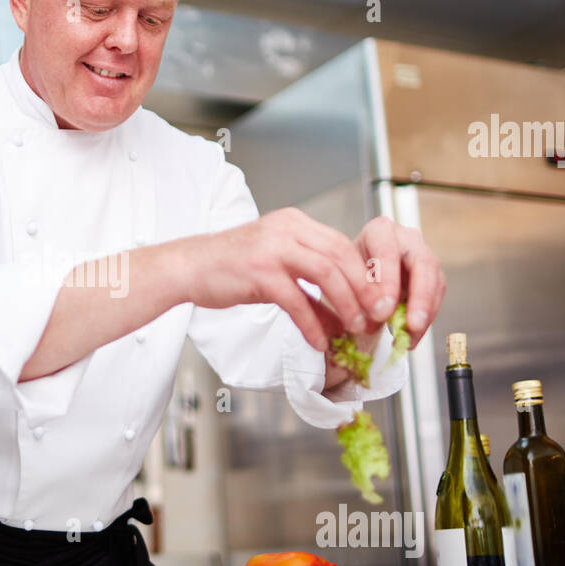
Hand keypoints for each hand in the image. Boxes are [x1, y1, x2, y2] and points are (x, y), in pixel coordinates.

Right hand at [180, 207, 388, 351]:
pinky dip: (313, 325)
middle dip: (365, 289)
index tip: (377, 298)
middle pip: (341, 256)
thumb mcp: (274, 266)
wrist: (187, 267)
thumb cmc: (229, 267)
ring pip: (327, 274)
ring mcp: (273, 250)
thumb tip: (340, 315)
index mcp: (293, 223)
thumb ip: (307, 282)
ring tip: (356, 328)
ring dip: (347, 305)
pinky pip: (297, 302)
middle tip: (377, 316)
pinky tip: (319, 342)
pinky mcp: (260, 274)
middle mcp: (286, 230)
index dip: (365, 272)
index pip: (342, 243)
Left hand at [353, 216, 444, 345]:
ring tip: (412, 335)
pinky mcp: (432, 272)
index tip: (383, 310)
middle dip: (419, 297)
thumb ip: (357, 296)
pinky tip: (413, 336)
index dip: (388, 281)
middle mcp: (404, 237)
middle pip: (421, 263)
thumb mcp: (345, 281)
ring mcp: (422, 253)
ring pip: (434, 279)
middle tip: (411, 324)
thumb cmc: (347, 274)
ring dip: (425, 311)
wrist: (355, 275)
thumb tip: (374, 320)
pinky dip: (426, 317)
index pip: (387, 251)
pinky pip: (437, 293)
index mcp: (378, 231)